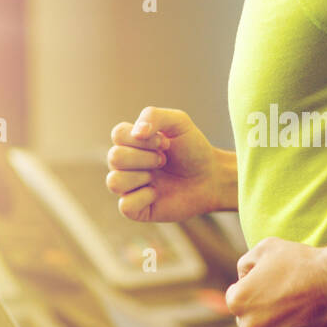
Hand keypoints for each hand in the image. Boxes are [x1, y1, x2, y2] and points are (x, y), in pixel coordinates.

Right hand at [106, 106, 221, 221]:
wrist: (212, 178)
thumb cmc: (193, 149)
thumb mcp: (179, 122)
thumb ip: (154, 116)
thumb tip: (136, 132)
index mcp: (131, 142)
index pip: (117, 134)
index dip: (143, 139)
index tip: (165, 143)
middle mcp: (126, 164)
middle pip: (114, 157)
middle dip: (145, 158)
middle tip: (164, 160)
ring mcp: (129, 187)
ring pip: (114, 182)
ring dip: (142, 176)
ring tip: (158, 176)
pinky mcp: (136, 209)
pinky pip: (125, 206)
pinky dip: (143, 198)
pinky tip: (157, 194)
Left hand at [223, 237, 326, 326]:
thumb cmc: (303, 262)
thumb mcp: (266, 247)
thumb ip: (246, 263)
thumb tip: (243, 277)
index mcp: (237, 302)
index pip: (238, 298)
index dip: (257, 288)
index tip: (276, 284)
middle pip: (252, 321)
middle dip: (264, 312)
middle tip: (290, 298)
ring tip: (302, 311)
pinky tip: (310, 324)